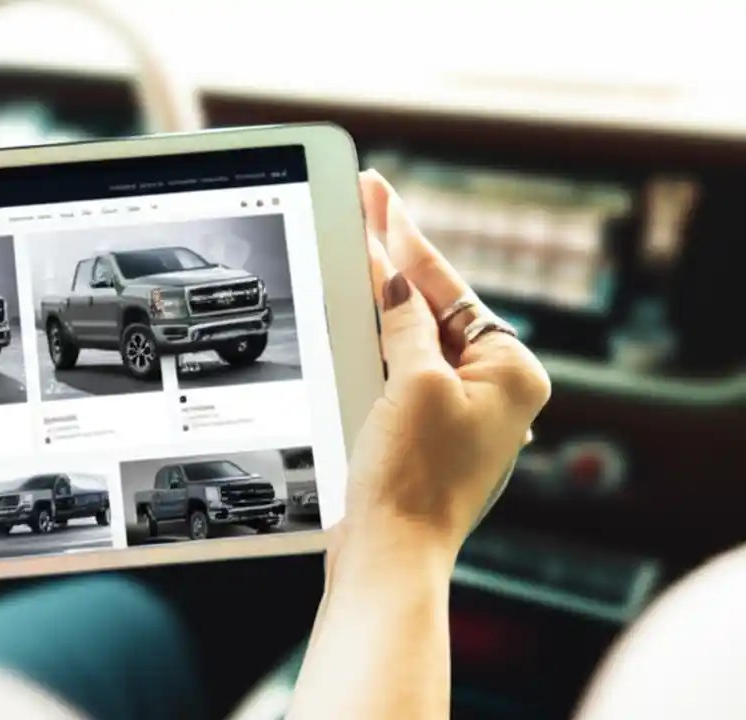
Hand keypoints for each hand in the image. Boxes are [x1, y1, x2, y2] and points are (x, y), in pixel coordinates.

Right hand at [339, 171, 550, 561]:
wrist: (388, 554)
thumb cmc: (415, 483)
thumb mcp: (415, 384)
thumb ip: (408, 324)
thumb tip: (398, 281)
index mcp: (513, 373)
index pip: (452, 288)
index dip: (408, 239)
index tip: (380, 197)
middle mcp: (494, 391)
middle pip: (437, 306)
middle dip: (398, 260)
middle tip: (367, 205)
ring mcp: (459, 413)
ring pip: (416, 336)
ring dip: (384, 299)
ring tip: (357, 247)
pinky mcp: (424, 433)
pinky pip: (401, 369)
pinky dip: (378, 342)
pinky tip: (356, 316)